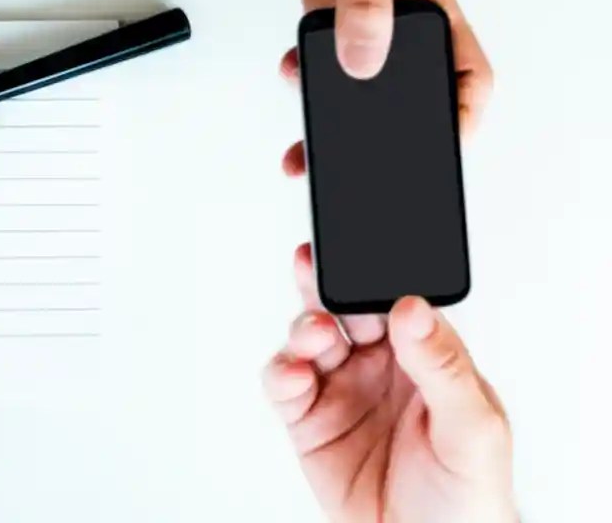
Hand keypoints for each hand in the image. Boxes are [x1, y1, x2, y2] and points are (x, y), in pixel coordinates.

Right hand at [263, 243, 515, 522]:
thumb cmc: (468, 502)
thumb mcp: (473, 430)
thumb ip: (444, 366)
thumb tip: (414, 308)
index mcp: (427, 358)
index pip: (396, 300)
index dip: (375, 274)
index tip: (359, 254)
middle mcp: (380, 367)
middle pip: (345, 308)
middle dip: (326, 284)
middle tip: (314, 266)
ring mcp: (341, 391)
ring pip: (309, 338)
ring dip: (303, 327)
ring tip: (311, 336)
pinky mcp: (307, 421)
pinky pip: (282, 383)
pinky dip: (280, 371)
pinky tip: (293, 373)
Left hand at [280, 0, 493, 178]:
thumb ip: (363, 4)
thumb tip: (362, 62)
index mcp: (432, 10)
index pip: (465, 77)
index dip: (461, 118)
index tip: (440, 150)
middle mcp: (401, 23)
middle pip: (404, 94)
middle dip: (382, 137)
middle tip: (349, 171)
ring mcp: (364, 21)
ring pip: (356, 85)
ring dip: (331, 116)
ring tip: (305, 150)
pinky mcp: (330, 13)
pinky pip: (321, 58)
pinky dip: (303, 76)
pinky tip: (289, 73)